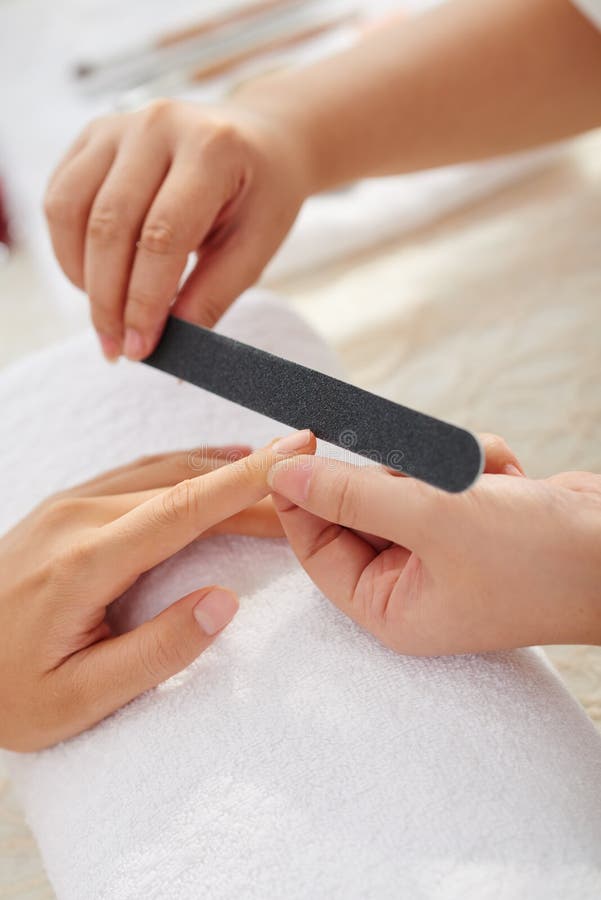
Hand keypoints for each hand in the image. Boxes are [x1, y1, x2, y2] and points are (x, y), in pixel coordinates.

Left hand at [0, 434, 315, 750]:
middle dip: (251, 481)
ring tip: (272, 471)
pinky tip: (209, 470)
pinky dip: (185, 468)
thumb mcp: (76, 700)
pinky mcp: (64, 507)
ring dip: (221, 468)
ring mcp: (67, 505)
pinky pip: (137, 474)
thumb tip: (224, 601)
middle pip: (184, 484)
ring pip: (161, 470)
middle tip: (306, 483)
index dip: (248, 481)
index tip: (297, 454)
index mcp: (85, 561)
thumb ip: (157, 653)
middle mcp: (77, 516)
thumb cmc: (2, 690)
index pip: (185, 507)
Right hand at [44, 99, 308, 360]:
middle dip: (108, 299)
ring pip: (70, 210)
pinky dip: (69, 249)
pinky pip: (59, 198)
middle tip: (117, 347)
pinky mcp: (93, 136)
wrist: (258, 142)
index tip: (141, 348)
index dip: (145, 300)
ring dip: (81, 276)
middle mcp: (158, 126)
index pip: (162, 236)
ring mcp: (119, 125)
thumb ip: (212, 294)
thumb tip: (169, 346)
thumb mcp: (256, 247)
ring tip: (106, 317)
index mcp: (210, 149)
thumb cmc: (261, 196)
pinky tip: (95, 280)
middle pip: (109, 225)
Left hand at [267, 432, 600, 654]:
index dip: (300, 492)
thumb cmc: (535, 556)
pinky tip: (510, 476)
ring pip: (403, 481)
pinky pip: (444, 473)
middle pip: (357, 507)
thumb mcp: (432, 519)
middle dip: (391, 475)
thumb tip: (281, 475)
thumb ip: (351, 496)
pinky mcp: (471, 519)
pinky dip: (473, 462)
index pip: (313, 545)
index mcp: (389, 606)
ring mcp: (441, 549)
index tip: (300, 439)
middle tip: (419, 461)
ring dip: (439, 465)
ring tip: (480, 478)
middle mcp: (409, 582)